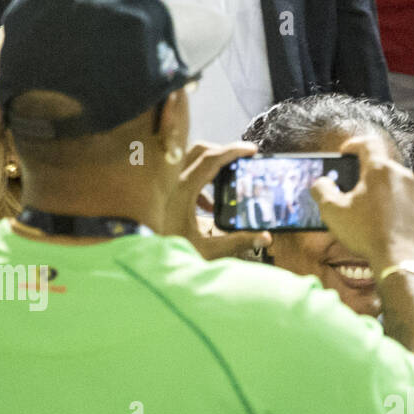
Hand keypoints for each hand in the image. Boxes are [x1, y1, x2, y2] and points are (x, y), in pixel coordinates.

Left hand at [169, 142, 271, 260]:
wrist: (148, 263)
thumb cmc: (172, 254)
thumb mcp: (209, 250)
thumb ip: (238, 243)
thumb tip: (265, 237)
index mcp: (183, 190)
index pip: (211, 159)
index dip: (233, 151)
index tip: (251, 150)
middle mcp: (174, 184)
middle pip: (200, 151)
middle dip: (224, 152)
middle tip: (243, 160)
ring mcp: (169, 188)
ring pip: (192, 161)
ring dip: (213, 166)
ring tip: (230, 182)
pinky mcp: (168, 197)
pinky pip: (187, 178)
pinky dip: (203, 183)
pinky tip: (210, 206)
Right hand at [310, 134, 413, 270]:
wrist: (397, 260)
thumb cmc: (364, 234)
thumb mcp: (332, 212)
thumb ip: (322, 190)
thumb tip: (321, 182)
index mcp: (379, 170)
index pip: (367, 143)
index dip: (354, 144)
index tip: (346, 152)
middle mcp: (403, 175)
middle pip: (384, 168)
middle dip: (371, 176)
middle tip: (359, 191)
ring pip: (401, 186)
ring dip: (389, 193)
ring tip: (377, 212)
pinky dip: (404, 211)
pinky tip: (395, 224)